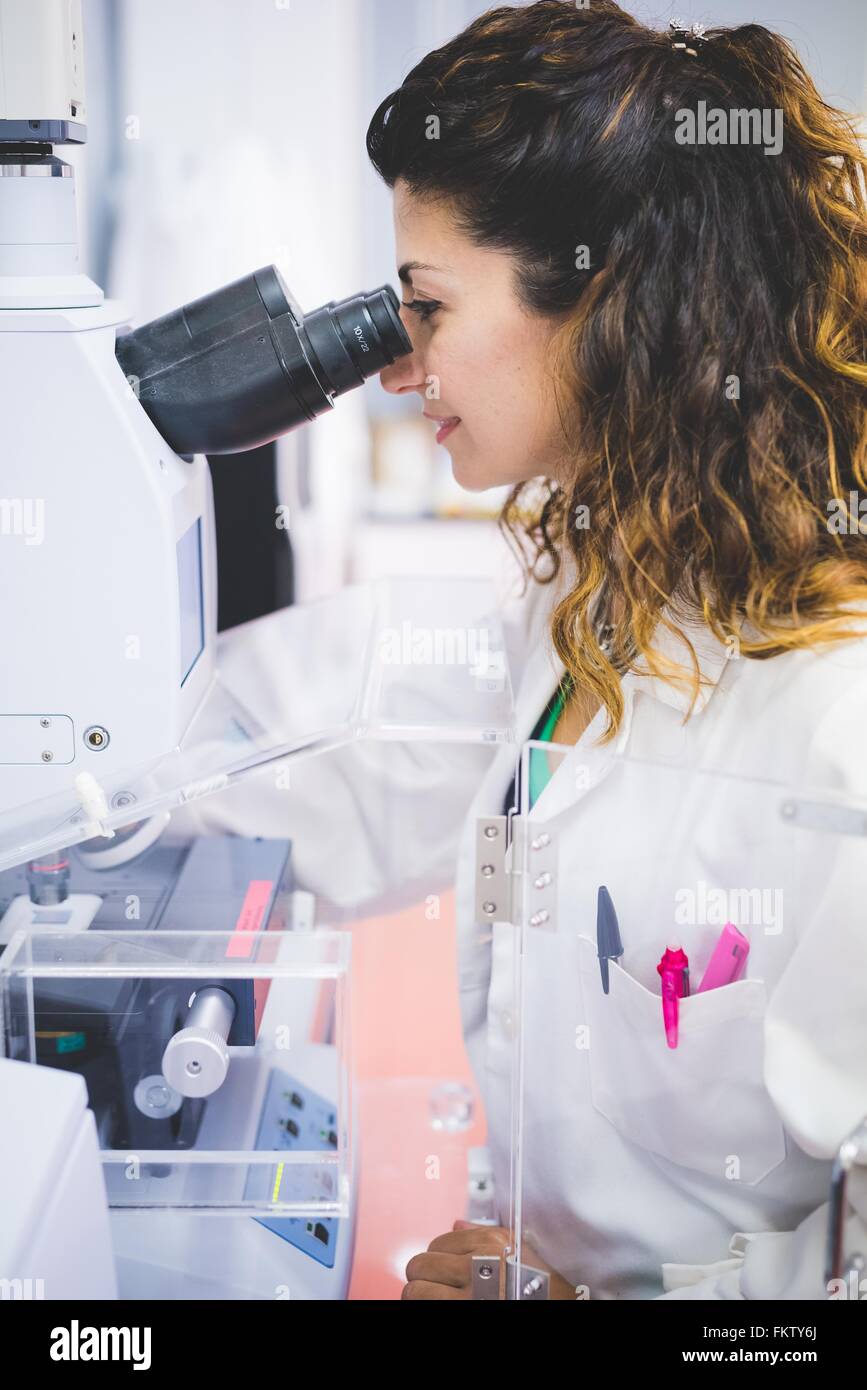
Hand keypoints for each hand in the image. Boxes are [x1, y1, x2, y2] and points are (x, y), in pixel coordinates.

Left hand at [401, 1220, 578, 1299]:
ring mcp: (469, 1293)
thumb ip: (485, 1235)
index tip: (443, 1269)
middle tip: (433, 1285)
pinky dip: (425, 1305)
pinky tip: (438, 1304)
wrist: (560, 1303)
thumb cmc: (542, 1286)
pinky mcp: (461, 1311)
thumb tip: (456, 1225)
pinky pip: (424, 1305)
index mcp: (491, 1244)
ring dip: (420, 1295)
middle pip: (421, 1264)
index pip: (438, 1243)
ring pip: (415, 1289)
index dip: (438, 1259)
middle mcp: (478, 1265)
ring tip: (432, 1298)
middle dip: (424, 1275)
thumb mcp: (519, 1252)